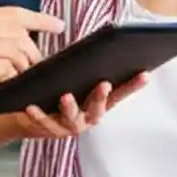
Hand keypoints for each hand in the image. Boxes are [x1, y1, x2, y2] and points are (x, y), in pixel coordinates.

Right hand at [0, 6, 65, 111]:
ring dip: (23, 66)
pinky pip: (8, 69)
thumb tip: (31, 36)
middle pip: (20, 33)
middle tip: (33, 65)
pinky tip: (1, 82)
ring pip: (17, 51)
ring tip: (16, 75)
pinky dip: (10, 78)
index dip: (40, 19)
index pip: (15, 13)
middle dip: (32, 51)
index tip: (59, 25)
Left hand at [13, 73, 148, 138]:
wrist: (31, 115)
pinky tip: (32, 106)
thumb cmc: (59, 92)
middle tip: (103, 83)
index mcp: (98, 104)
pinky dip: (39, 115)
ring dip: (70, 107)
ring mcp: (69, 126)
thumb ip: (89, 68)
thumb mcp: (76, 80)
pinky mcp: (48, 130)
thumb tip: (106, 46)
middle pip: (98, 108)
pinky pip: (43, 123)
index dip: (133, 85)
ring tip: (65, 96)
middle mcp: (87, 117)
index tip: (145, 73)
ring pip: (72, 118)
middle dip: (100, 96)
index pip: (120, 93)